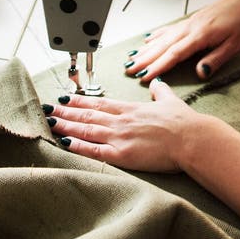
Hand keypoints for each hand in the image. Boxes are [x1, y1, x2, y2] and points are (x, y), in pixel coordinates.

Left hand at [44, 79, 199, 171]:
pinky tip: (64, 142)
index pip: (99, 102)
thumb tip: (157, 83)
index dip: (80, 101)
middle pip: (87, 114)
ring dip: (66, 125)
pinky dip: (78, 146)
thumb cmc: (184, 122)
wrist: (192, 139)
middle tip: (47, 108)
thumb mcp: (170, 101)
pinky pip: (94, 151)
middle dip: (66, 112)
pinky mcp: (123, 155)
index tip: (65, 98)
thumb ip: (160, 92)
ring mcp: (120, 137)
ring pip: (86, 129)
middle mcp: (121, 121)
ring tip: (49, 122)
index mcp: (131, 109)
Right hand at [124, 0, 239, 82]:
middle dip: (145, 58)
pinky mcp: (194, 19)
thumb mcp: (237, 44)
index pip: (175, 54)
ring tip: (132, 58)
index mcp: (202, 34)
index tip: (144, 76)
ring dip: (147, 48)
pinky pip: (171, 28)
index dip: (158, 66)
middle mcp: (193, 27)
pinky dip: (158, 34)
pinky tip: (150, 38)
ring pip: (164, 37)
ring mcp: (192, 21)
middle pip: (164, 45)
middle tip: (129, 70)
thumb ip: (216, 59)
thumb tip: (200, 73)